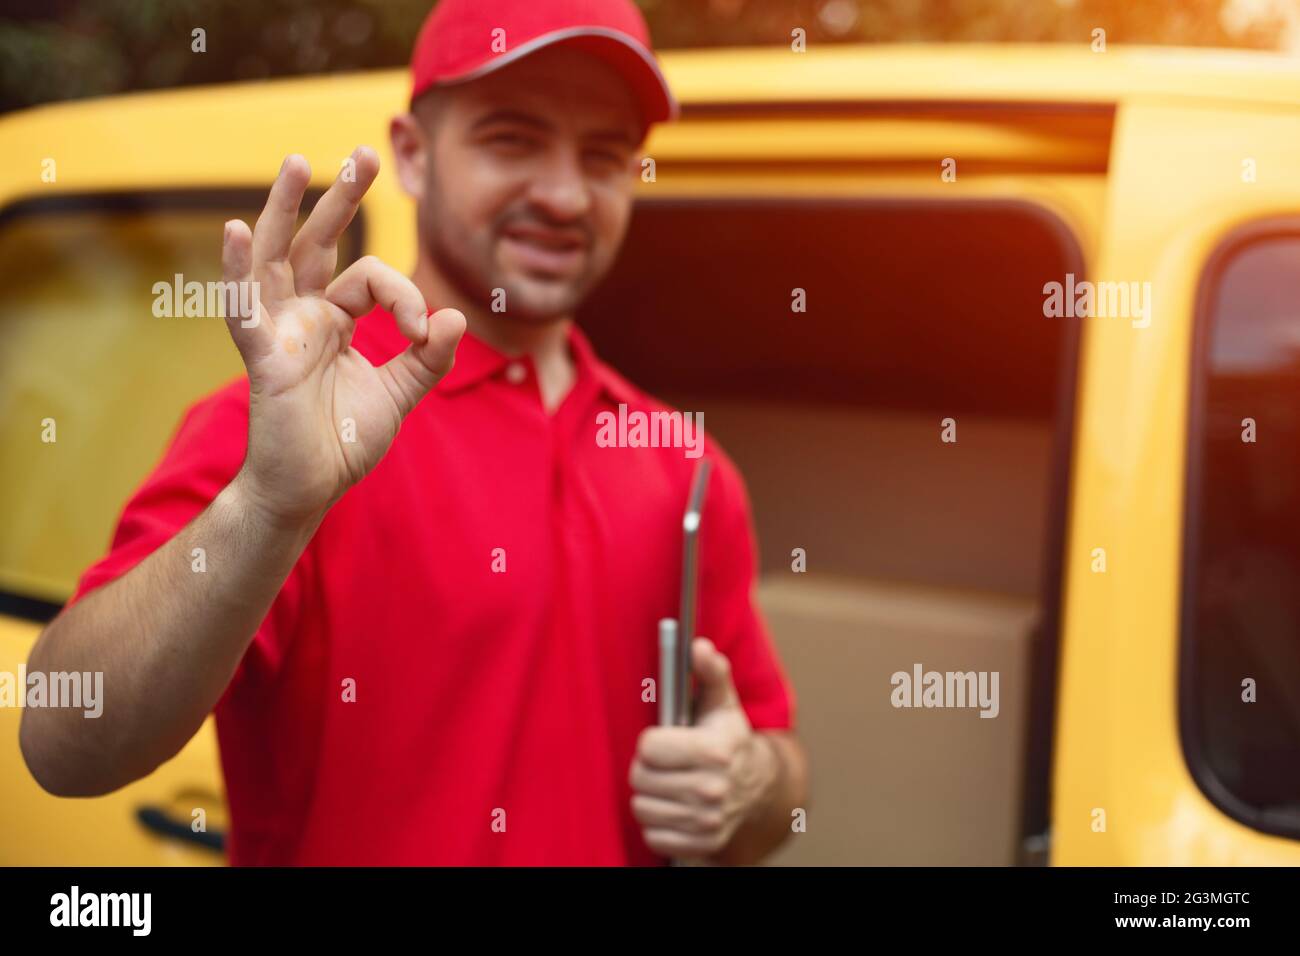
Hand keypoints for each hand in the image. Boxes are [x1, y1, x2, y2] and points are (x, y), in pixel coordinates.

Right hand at [221, 147, 465, 526]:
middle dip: (340, 197)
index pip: (369, 278)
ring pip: (276, 256)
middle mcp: (303, 315)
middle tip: (365, 152)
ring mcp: (279, 330)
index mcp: (335, 319)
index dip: (404, 296)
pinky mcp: (262, 356)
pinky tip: (234, 229)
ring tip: (298, 161)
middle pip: (317, 242)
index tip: (425, 331)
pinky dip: (237, 269)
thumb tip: (454, 314)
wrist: (309, 489)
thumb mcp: (400, 393)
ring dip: (285, 208)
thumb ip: (429, 356)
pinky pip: (244, 307)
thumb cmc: (345, 441)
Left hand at [629, 637, 778, 859]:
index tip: (665, 740)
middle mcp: (713, 789)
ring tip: (668, 784)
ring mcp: (707, 821)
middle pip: (641, 779)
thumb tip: (698, 646)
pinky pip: (653, 837)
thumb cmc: (730, 741)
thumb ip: (710, 672)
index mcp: (715, 751)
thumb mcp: (722, 703)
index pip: (649, 748)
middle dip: (648, 768)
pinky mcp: (702, 844)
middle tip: (664, 763)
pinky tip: (674, 808)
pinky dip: (658, 825)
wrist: (762, 789)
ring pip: (642, 808)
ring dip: (650, 796)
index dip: (652, 741)